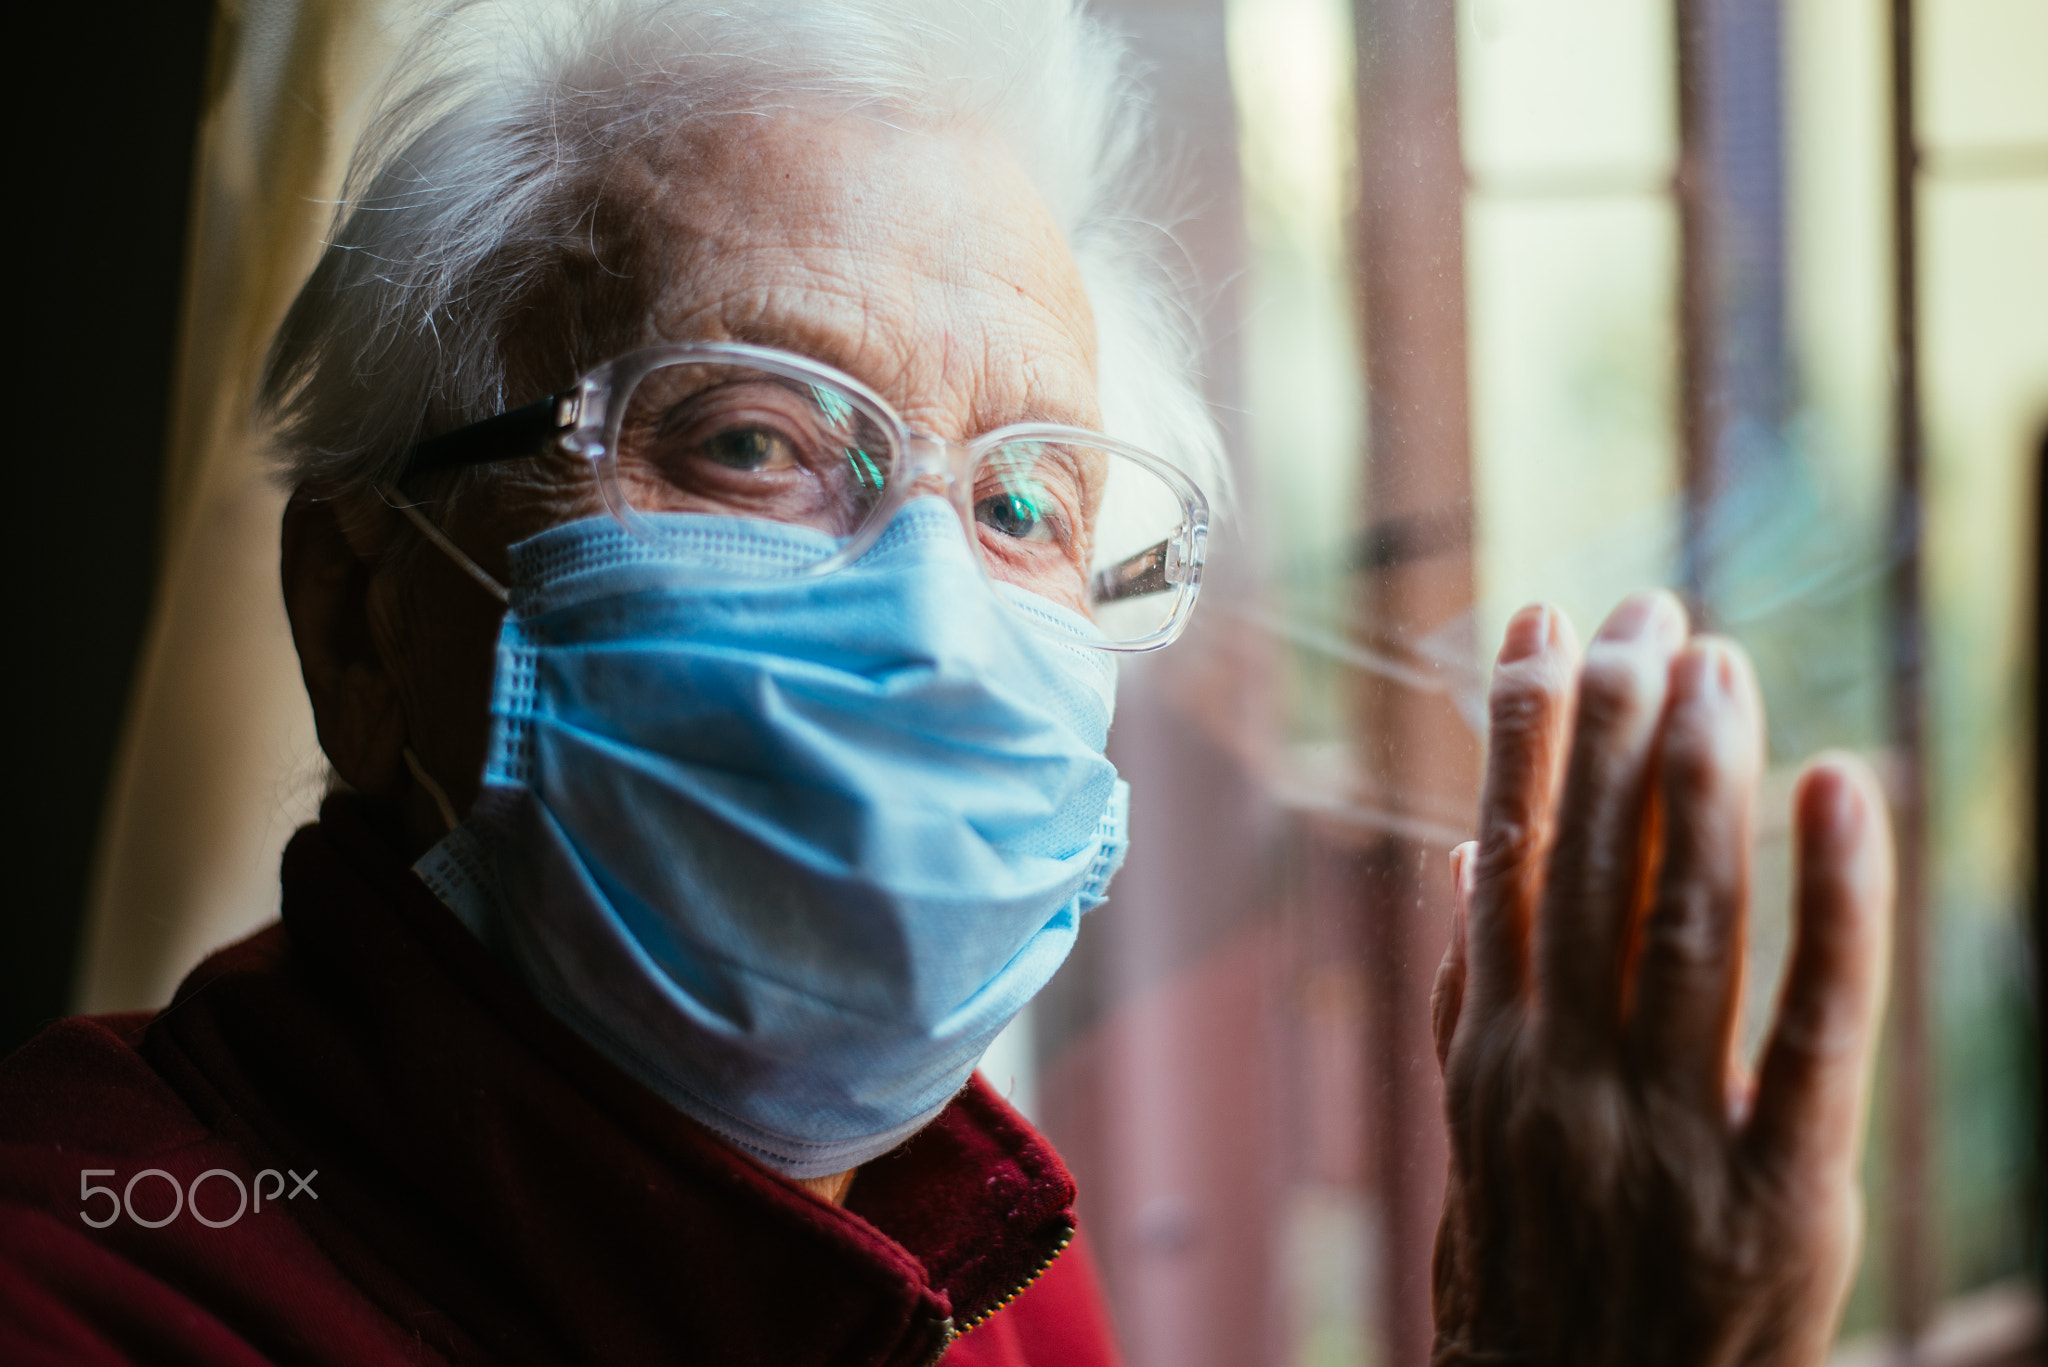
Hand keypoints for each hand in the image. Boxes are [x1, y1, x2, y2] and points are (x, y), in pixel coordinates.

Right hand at [1430, 594, 1893, 1366]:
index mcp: (1493, 1056)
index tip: (1544, 622)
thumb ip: (1473, 997)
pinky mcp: (1777, 1194)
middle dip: (1619, 721)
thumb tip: (1467, 860)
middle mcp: (1563, 1077)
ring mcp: (1666, 1133)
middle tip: (1654, 611)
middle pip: (1592, 864)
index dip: (1523, 733)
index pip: (1505, 857)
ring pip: (1684, 917)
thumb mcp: (1475, 1141)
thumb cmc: (1530, 1284)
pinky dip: (1831, 900)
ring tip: (1719, 662)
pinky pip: (1814, 1025)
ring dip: (1701, 775)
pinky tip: (1840, 785)